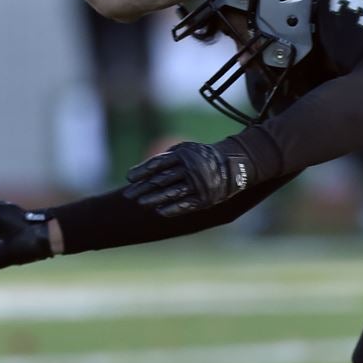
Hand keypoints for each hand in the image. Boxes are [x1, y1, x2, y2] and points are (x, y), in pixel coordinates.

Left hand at [123, 142, 249, 217]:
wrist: (233, 164)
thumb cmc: (201, 157)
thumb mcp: (185, 150)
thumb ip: (166, 158)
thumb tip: (143, 169)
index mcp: (183, 154)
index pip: (158, 164)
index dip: (142, 171)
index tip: (128, 178)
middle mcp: (190, 168)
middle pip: (161, 179)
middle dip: (143, 188)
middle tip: (128, 195)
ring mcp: (198, 183)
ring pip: (171, 193)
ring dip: (154, 199)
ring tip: (140, 203)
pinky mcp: (206, 198)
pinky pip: (186, 205)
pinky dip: (172, 208)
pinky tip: (159, 212)